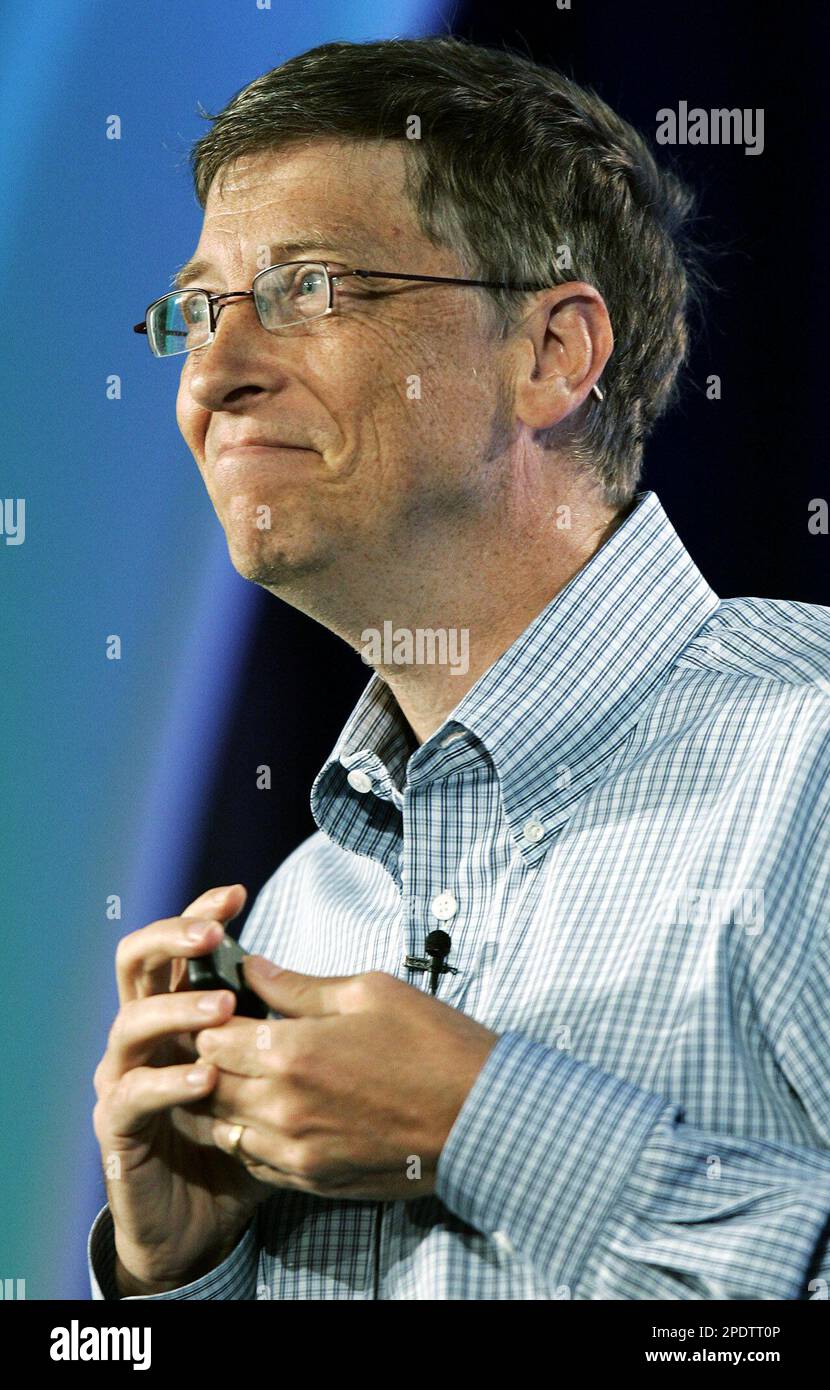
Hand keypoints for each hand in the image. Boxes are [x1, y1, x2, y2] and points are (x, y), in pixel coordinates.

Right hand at [92, 884, 272, 1292]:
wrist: (202, 1222)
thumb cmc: (244, 1140)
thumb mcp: (278, 1076)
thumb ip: (279, 1025)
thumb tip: (282, 969)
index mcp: (178, 1010)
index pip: (180, 947)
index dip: (201, 917)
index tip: (236, 895)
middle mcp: (144, 1034)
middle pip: (137, 964)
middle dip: (172, 941)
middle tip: (214, 935)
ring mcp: (124, 1076)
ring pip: (131, 1021)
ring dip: (175, 1009)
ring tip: (222, 1007)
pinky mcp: (118, 1125)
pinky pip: (135, 1093)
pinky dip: (169, 1081)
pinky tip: (205, 1076)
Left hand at [191, 962, 499, 1200]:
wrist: (481, 1118)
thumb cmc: (433, 1044)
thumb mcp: (371, 992)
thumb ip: (300, 986)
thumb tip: (252, 969)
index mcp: (293, 1052)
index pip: (211, 1037)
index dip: (210, 1019)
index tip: (223, 1008)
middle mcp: (283, 1108)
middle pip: (207, 1085)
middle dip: (209, 1060)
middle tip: (228, 1039)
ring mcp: (297, 1152)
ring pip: (223, 1129)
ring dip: (225, 1101)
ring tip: (247, 1076)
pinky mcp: (315, 1180)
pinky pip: (254, 1163)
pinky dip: (250, 1138)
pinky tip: (271, 1114)